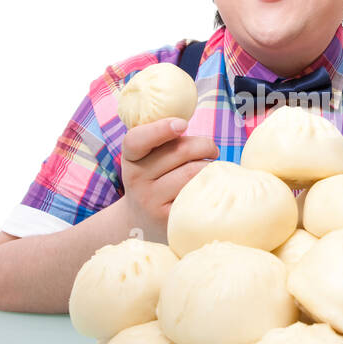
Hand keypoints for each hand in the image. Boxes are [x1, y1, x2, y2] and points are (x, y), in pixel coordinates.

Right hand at [120, 118, 218, 242]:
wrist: (140, 222)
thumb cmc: (153, 179)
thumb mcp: (146, 159)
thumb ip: (161, 140)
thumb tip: (186, 121)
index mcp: (130, 159)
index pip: (137, 140)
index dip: (160, 129)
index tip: (182, 124)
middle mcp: (136, 180)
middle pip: (179, 151)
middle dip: (204, 145)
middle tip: (211, 149)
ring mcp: (151, 201)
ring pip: (193, 172)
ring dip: (211, 165)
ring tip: (212, 166)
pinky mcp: (169, 218)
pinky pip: (198, 193)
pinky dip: (210, 184)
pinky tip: (210, 184)